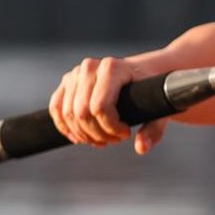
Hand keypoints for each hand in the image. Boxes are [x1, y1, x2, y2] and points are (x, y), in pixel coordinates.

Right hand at [50, 56, 169, 154]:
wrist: (141, 73)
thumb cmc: (151, 90)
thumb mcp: (158, 108)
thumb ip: (154, 130)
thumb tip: (140, 147)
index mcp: (112, 68)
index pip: (99, 106)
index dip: (110, 127)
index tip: (126, 133)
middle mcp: (89, 67)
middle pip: (82, 113)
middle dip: (98, 134)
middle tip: (114, 139)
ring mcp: (75, 74)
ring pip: (68, 114)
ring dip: (83, 134)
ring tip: (102, 139)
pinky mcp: (67, 82)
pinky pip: (56, 108)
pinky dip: (65, 127)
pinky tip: (79, 138)